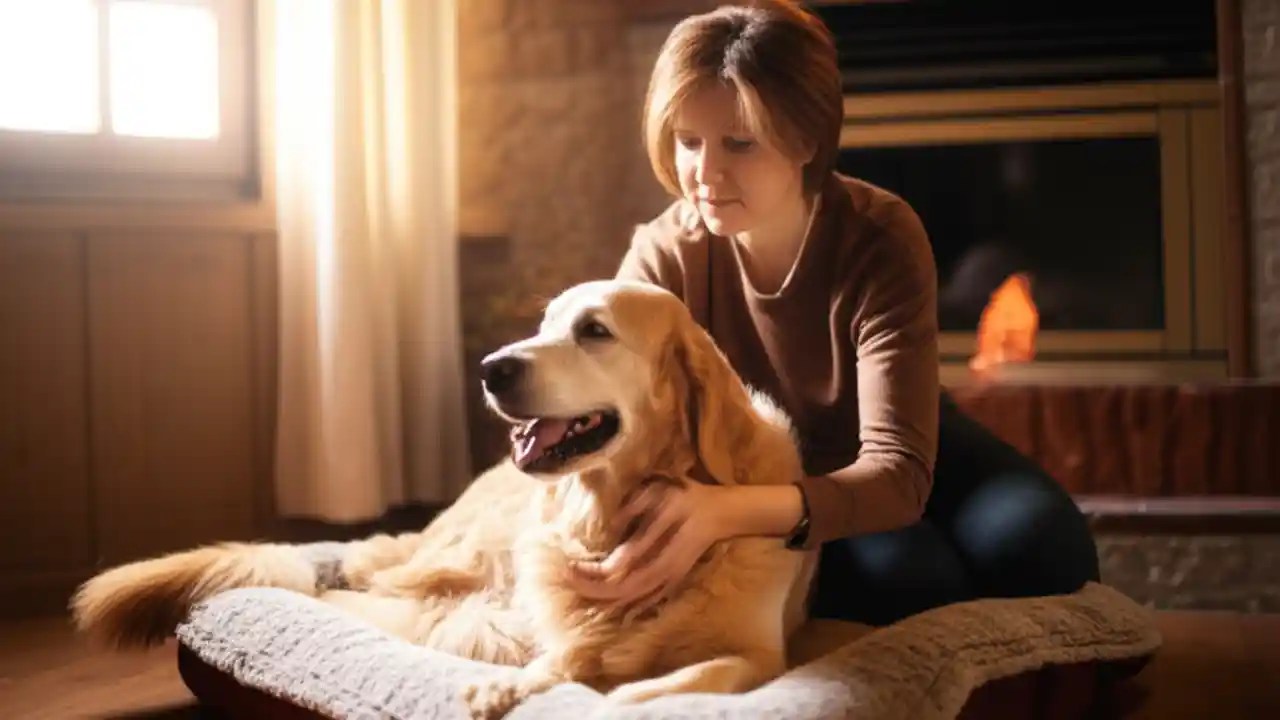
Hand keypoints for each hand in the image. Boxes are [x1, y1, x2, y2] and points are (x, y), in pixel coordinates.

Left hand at [566, 478, 729, 615]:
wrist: (722, 513)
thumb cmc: (688, 497)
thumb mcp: (660, 492)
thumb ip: (634, 507)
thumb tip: (609, 525)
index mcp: (661, 549)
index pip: (619, 569)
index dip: (593, 572)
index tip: (570, 563)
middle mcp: (664, 572)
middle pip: (621, 591)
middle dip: (591, 589)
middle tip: (566, 577)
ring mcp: (669, 581)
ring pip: (632, 600)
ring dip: (603, 597)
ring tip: (579, 587)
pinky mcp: (671, 582)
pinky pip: (643, 600)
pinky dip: (622, 603)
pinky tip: (605, 602)